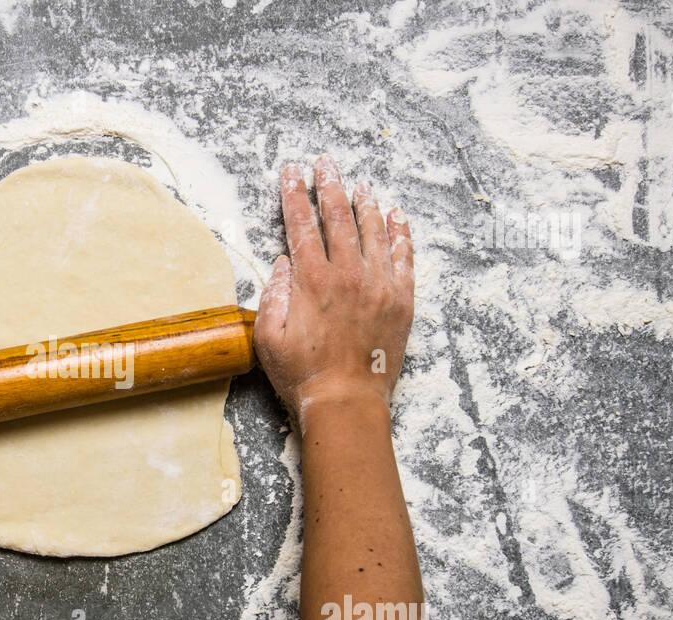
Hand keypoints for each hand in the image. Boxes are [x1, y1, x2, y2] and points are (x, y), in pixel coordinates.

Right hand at [254, 155, 413, 424]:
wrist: (346, 402)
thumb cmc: (302, 375)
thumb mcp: (268, 337)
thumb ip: (274, 294)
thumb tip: (285, 262)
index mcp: (312, 281)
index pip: (302, 225)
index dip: (295, 195)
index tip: (292, 173)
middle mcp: (348, 275)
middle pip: (339, 218)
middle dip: (329, 186)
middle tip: (325, 163)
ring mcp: (379, 285)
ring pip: (374, 231)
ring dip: (364, 204)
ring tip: (359, 184)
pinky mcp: (402, 301)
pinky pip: (404, 257)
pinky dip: (400, 233)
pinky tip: (396, 216)